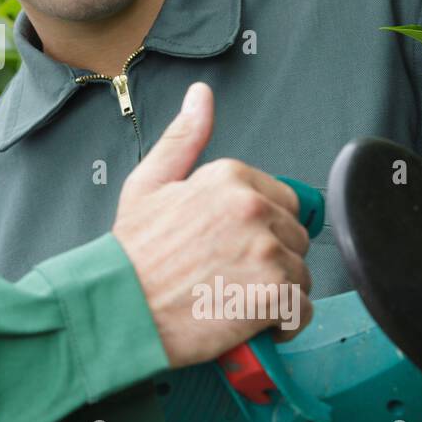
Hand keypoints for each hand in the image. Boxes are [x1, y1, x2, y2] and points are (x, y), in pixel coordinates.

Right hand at [112, 82, 312, 366]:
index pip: (281, 202)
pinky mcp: (274, 294)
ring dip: (275, 294)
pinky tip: (245, 321)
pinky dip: (279, 324)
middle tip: (226, 276)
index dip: (257, 230)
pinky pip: (301, 311)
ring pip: (301, 275)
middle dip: (269, 261)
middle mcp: (254, 208)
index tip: (228, 247)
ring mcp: (267, 251)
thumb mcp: (148, 184)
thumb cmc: (132, 255)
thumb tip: (201, 96)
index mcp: (230, 177)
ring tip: (232, 299)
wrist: (119, 310)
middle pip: (295, 238)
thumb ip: (184, 138)